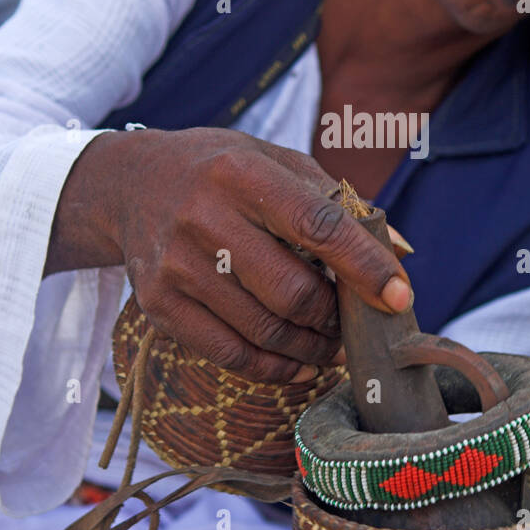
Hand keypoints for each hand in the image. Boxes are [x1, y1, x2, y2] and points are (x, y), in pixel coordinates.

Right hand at [47, 126, 412, 381]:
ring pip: (265, 330)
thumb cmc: (221, 171)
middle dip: (335, 317)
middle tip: (352, 321)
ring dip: (312, 347)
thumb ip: (337, 203)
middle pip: (293, 292)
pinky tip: (297, 361)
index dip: (364, 265)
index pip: (317, 225)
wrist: (129, 184)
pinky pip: (230, 354)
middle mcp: (204, 217)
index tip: (399, 296)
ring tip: (329, 342)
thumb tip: (400, 251)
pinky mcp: (159, 305)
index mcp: (242, 173)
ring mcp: (177, 266)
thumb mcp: (275, 162)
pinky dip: (275, 367)